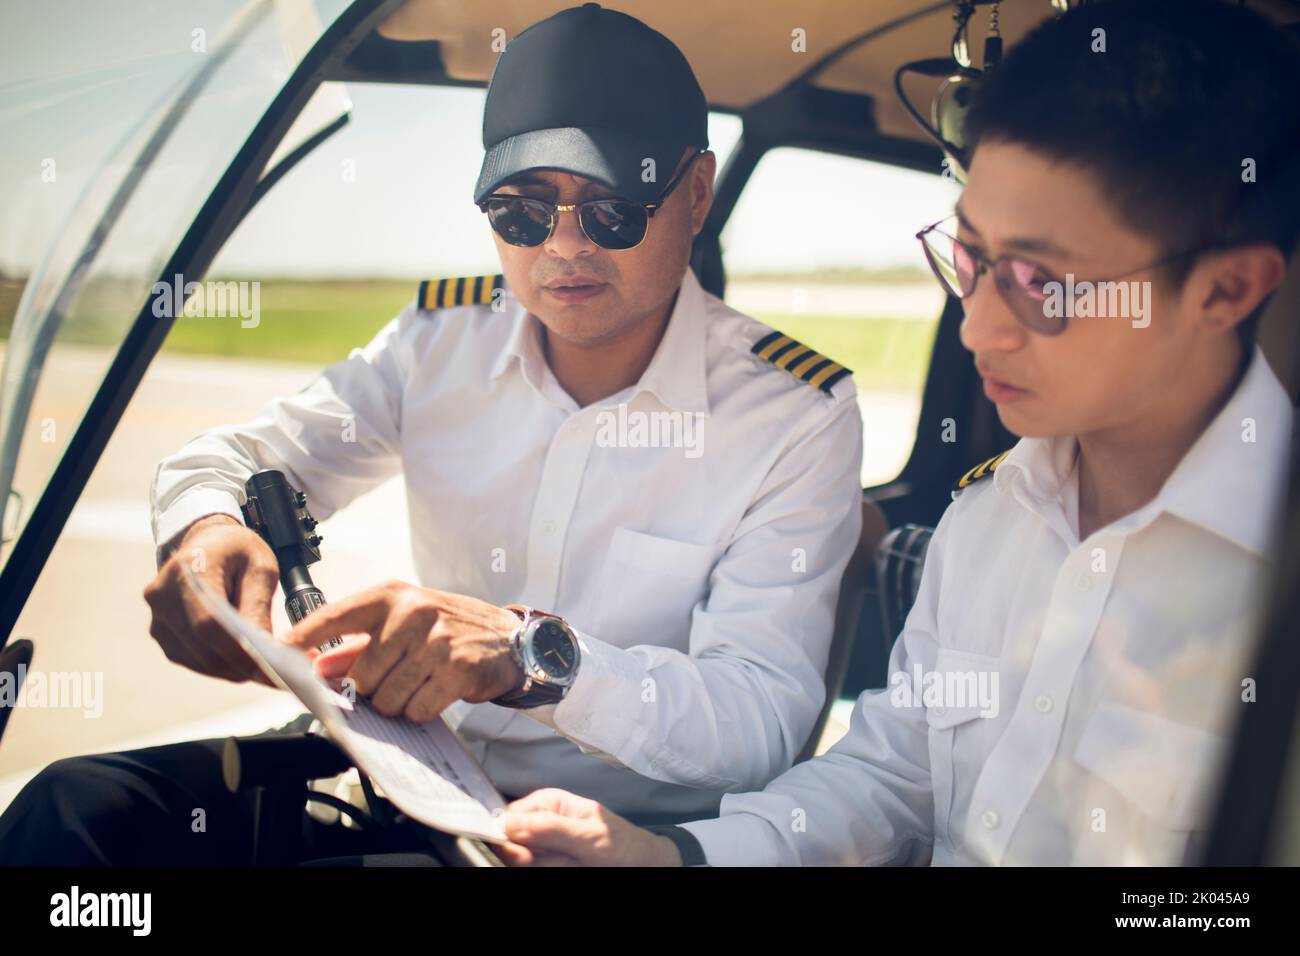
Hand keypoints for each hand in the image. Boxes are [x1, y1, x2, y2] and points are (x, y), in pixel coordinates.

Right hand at [142, 514, 278, 684]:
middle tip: (277, 675)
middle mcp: (164, 595)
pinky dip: (219, 664)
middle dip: (242, 666)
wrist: (206, 542)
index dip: (239, 652)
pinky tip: (241, 659)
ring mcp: (158, 616)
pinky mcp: (161, 632)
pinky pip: (192, 659)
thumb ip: (258, 607)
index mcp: (190, 569)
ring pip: (198, 660)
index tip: (270, 670)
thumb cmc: (237, 551)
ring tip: (264, 666)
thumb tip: (264, 650)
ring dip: (232, 669)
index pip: (210, 624)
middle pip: (203, 647)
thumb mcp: (260, 567)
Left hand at [282, 580, 521, 721]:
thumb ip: (356, 645)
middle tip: (396, 679)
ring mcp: (436, 640)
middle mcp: (412, 612)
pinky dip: (421, 711)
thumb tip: (317, 666)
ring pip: (387, 697)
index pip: (333, 617)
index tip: (275, 656)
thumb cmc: (447, 627)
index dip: (301, 640)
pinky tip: (434, 693)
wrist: (507, 638)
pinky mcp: (456, 668)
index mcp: (390, 596)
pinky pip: (417, 709)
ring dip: (397, 704)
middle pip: (362, 675)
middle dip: (372, 689)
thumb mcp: (401, 623)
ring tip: (417, 686)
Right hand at [497, 788, 681, 866]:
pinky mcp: (550, 862)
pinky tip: (573, 868)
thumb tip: (509, 823)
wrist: (642, 865)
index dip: (510, 838)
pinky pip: (540, 869)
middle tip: (566, 858)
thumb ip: (550, 828)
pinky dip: (556, 870)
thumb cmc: (621, 844)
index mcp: (546, 803)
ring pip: (526, 864)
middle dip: (537, 857)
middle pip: (514, 846)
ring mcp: (545, 846)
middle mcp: (540, 823)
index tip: (526, 856)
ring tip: (576, 862)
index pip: (508, 818)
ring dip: (551, 866)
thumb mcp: (588, 835)